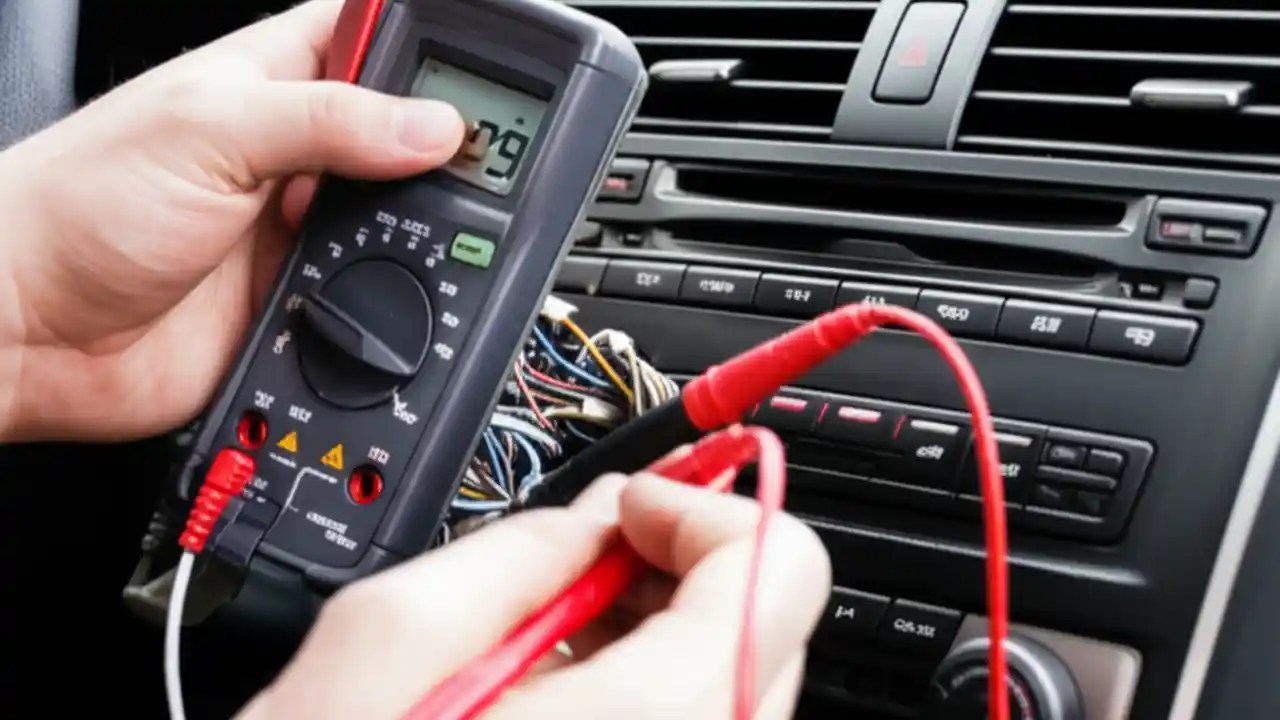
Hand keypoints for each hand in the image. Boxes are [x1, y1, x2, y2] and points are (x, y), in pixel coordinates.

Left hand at [0, 0, 464, 441]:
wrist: (25, 331)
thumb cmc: (77, 206)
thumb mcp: (211, 132)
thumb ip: (327, 122)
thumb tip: (431, 128)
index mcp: (269, 80)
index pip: (374, 35)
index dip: (431, 46)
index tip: (484, 75)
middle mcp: (292, 151)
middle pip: (402, 134)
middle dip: (442, 148)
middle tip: (479, 164)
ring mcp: (297, 227)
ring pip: (397, 221)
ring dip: (422, 231)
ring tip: (445, 230)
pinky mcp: (297, 298)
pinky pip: (371, 295)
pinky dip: (395, 300)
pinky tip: (403, 294)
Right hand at [237, 474, 832, 718]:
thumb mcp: (382, 645)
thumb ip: (513, 552)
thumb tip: (592, 517)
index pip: (778, 570)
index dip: (703, 508)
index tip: (627, 508)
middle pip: (768, 628)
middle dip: (679, 566)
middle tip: (584, 559)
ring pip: (738, 687)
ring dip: (660, 633)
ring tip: (547, 643)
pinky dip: (650, 694)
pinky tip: (556, 698)